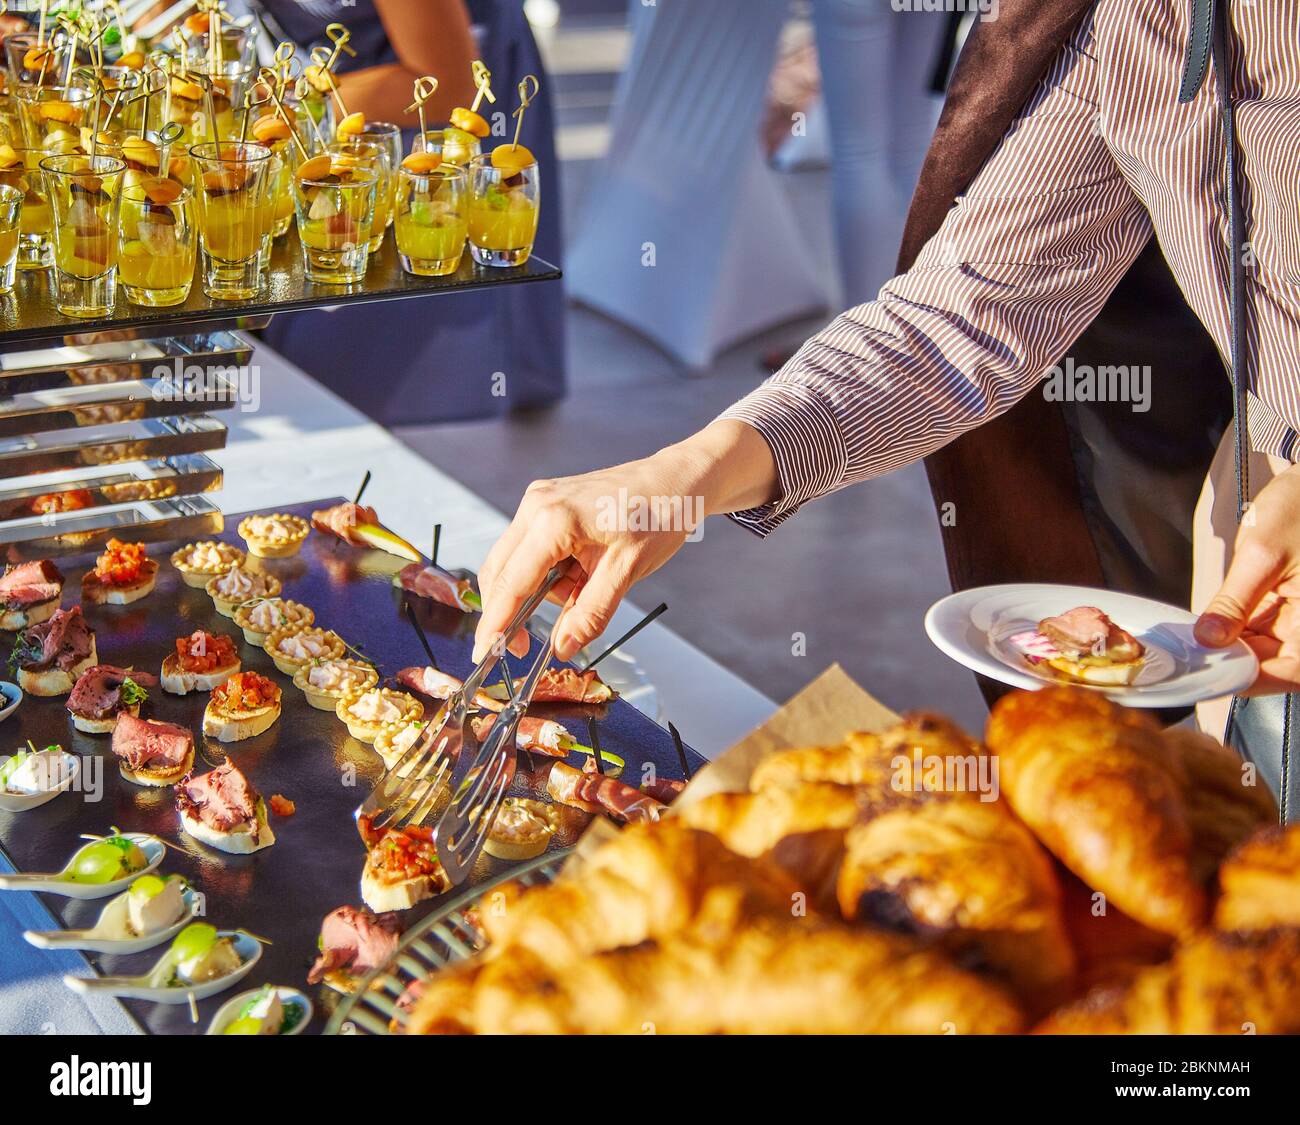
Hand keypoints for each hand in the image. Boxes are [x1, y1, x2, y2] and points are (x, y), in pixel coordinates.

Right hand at [472, 421, 779, 663]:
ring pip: (514, 563)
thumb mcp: (628, 571)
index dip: (495, 624)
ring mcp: (539, 501)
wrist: (677, 481)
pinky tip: (581, 572)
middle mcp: (536, 505)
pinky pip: (531, 549)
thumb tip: (562, 647)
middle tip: (529, 645)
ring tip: (587, 586)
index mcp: (553, 520)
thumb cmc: (658, 515)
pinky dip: (547, 572)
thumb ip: (591, 612)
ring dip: (539, 590)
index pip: (511, 584)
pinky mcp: (547, 504)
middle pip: (499, 573)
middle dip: (511, 611)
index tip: (486, 655)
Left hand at [1195, 463, 1299, 693]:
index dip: (1248, 678)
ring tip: (1190, 646)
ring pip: (1265, 654)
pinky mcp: (1290, 613)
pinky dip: (1234, 635)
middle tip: (1186, 661)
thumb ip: (1234, 602)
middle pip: (1276, 667)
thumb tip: (1208, 640)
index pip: (1290, 672)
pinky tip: (1206, 630)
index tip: (1206, 674)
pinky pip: (1262, 635)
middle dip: (1231, 665)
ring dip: (1229, 652)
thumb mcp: (1262, 554)